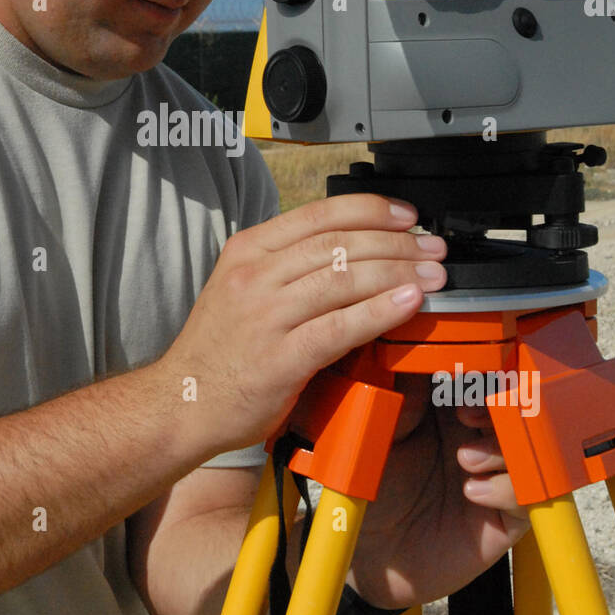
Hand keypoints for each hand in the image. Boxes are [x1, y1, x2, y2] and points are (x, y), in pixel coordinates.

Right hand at [163, 194, 448, 456]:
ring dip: (398, 273)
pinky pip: (340, 327)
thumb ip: (290, 267)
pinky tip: (408, 304)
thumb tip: (357, 253)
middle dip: (397, 243)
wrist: (182, 404)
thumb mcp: (243, 288)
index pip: (319, 214)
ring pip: (345, 279)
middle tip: (433, 249)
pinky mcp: (280, 358)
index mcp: (248, 250)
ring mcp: (265, 316)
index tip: (407, 216)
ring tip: (432, 276)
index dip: (371, 210)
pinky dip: (380, 312)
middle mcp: (254, 276)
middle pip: (340, 244)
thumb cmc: (219, 350)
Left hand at [347, 378, 529, 608]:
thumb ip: (397, 390)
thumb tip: (410, 340)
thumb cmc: (366, 488)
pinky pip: (530, 495)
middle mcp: (478, 435)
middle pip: (516, 404)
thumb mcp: (376, 431)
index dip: (482, 364)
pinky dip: (508, 487)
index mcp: (448, 405)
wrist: (365, 553)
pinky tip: (472, 491)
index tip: (465, 366)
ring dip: (502, 446)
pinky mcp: (506, 515)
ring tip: (464, 459)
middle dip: (500, 402)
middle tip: (466, 413)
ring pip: (531, 445)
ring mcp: (496, 473)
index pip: (483, 373)